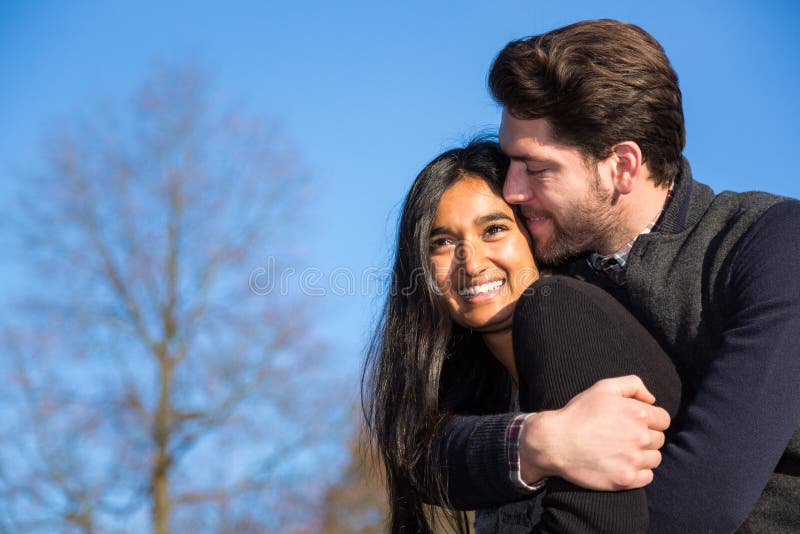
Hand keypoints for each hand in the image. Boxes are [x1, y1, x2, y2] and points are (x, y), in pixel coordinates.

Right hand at [519, 375, 669, 489]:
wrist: (554, 442)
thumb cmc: (578, 413)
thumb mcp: (603, 387)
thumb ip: (632, 384)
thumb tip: (652, 399)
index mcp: (637, 413)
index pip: (663, 419)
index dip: (650, 420)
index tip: (634, 423)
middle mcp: (640, 436)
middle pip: (659, 439)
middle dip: (645, 437)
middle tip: (624, 437)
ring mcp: (633, 459)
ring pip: (655, 458)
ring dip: (643, 455)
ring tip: (622, 451)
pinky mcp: (626, 479)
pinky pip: (648, 477)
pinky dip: (639, 472)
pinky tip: (622, 464)